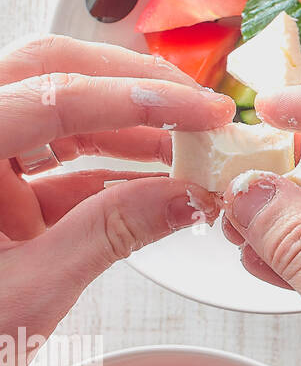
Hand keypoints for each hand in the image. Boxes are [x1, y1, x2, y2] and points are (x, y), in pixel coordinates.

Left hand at [0, 36, 232, 365]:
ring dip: (130, 125)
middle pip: (47, 74)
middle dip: (129, 82)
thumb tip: (190, 193)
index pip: (48, 97)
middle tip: (198, 104)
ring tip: (194, 148)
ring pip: (57, 113)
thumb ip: (114, 230)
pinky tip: (165, 186)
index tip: (202, 111)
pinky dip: (116, 171)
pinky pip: (61, 166)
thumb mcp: (33, 291)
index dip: (133, 97)